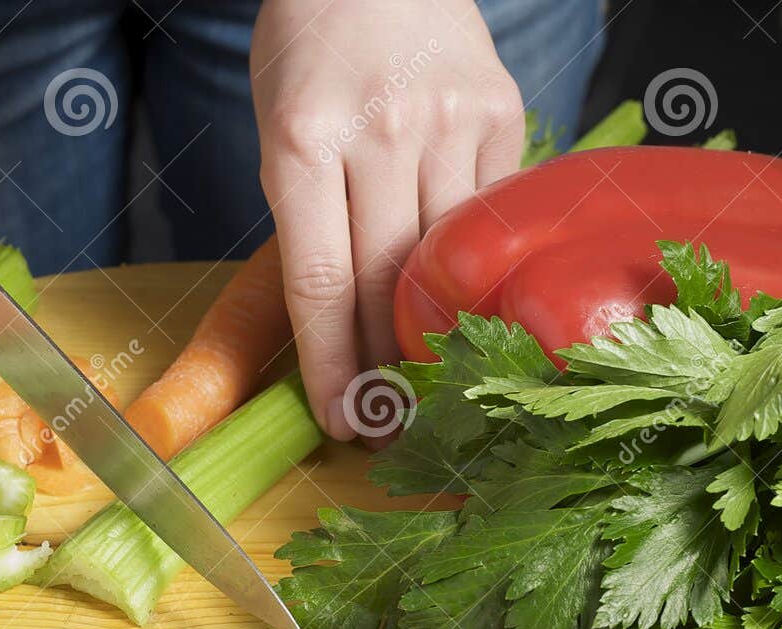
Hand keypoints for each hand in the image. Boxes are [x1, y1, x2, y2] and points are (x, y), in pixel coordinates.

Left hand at [251, 0, 523, 438]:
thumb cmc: (310, 54)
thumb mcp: (278, 130)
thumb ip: (306, 219)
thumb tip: (342, 331)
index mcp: (302, 140)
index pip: (323, 284)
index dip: (333, 365)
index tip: (341, 421)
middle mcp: (380, 131)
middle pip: (390, 283)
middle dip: (385, 365)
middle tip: (387, 419)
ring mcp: (450, 119)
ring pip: (451, 257)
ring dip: (437, 328)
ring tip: (426, 377)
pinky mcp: (502, 111)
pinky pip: (491, 212)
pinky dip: (477, 259)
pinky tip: (469, 293)